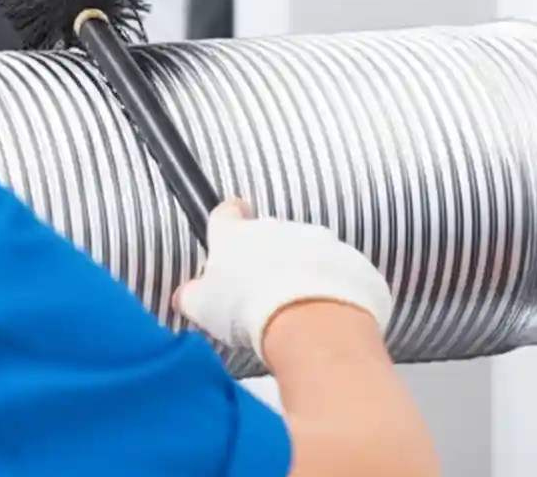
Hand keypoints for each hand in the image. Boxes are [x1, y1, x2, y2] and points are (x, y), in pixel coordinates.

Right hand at [175, 200, 393, 361]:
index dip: (226, 220)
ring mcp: (319, 241)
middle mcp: (277, 228)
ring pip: (307, 252)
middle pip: (269, 235)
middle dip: (266, 257)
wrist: (310, 323)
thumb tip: (185, 295)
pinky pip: (340, 272)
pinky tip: (324, 315)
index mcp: (236, 234)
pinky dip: (332, 288)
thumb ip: (191, 295)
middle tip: (260, 291)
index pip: (225, 213)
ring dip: (301, 272)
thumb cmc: (248, 310)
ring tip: (295, 309)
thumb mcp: (202, 307)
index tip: (229, 228)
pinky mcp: (351, 262)